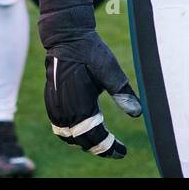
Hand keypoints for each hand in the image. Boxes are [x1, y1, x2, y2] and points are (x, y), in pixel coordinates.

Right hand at [37, 0, 141, 157]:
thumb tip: (138, 114)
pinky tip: (84, 127)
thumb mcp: (111, 71)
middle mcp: (64, 111)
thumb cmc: (90, 52)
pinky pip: (60, 126)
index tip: (122, 152)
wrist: (66, 37)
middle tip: (115, 150)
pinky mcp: (51, 102)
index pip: (95, 138)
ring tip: (102, 141)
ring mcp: (54, 107)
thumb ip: (123, 94)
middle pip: (81, 141)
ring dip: (84, 141)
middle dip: (99, 147)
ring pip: (68, 136)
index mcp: (80, 106)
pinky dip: (72, 132)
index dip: (109, 148)